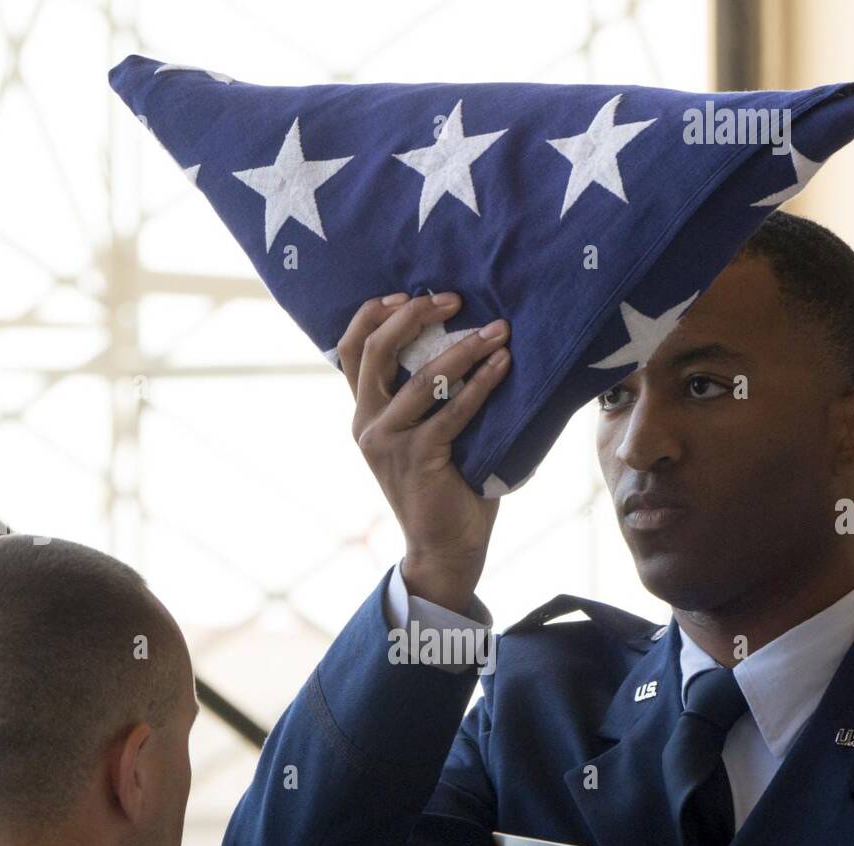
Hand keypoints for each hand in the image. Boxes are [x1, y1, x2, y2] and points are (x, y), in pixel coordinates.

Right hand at [336, 291, 509, 612]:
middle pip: (374, 351)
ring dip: (464, 348)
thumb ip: (428, 394)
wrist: (445, 545)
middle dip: (414, 316)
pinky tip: (504, 365)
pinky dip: (482, 384)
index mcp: (365, 413)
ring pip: (421, 379)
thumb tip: (467, 336)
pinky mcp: (418, 459)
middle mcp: (367, 424)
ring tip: (498, 330)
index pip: (350, 350)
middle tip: (455, 299)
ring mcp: (389, 442)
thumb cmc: (445, 484)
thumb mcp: (425, 432)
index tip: (408, 293)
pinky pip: (454, 411)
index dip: (373, 314)